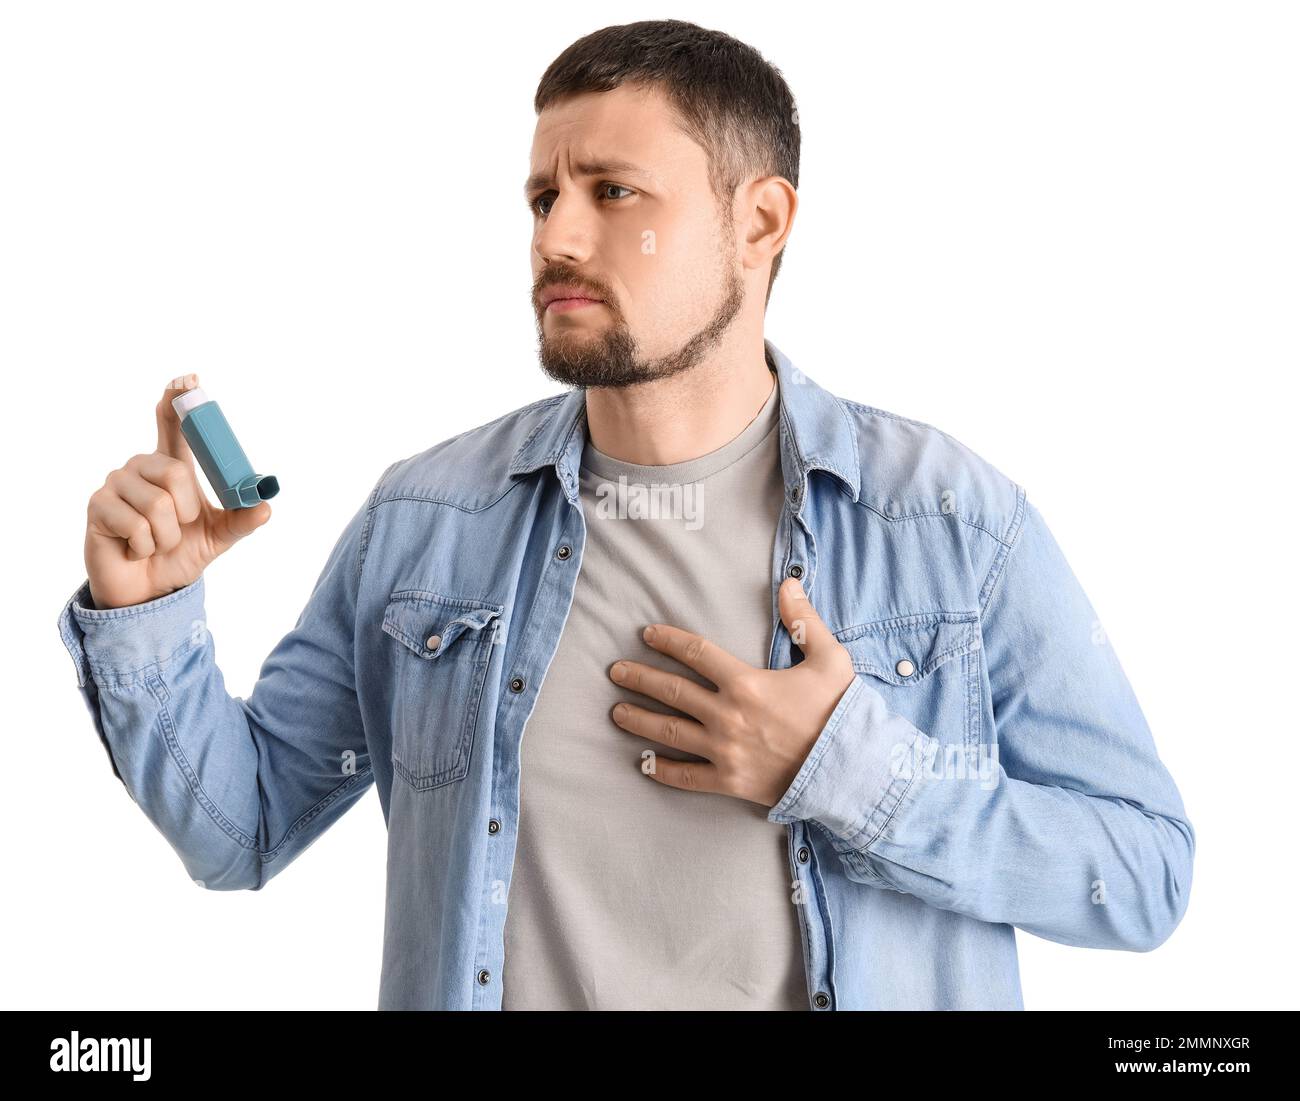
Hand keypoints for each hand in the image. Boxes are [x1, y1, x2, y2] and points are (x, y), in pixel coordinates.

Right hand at [83, 376, 271, 609]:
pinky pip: (136, 525)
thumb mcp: (219, 537)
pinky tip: (135, 548)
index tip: (188, 380)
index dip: (178, 401)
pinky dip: (146, 547)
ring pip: (157, 505)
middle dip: (186, 512)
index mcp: (171, 466)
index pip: (173, 425)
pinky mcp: (97, 506)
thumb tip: (266, 506)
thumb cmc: (181, 553)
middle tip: (178, 527)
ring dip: (167, 536)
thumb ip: (242, 520)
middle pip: (176, 472)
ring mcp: (116, 483)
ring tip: (156, 542)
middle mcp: (142, 466)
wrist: (149, 589)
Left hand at [607, 576, 856, 807]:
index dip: (668, 641)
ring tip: (616, 712)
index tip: (647, 635)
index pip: (696, 653)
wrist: (851, 770)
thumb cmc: (840, 713)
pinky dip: (662, 770)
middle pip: (672, 691)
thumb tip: (788, 583)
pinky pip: (686, 776)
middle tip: (616, 671)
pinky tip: (643, 763)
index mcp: (746, 683)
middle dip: (640, 678)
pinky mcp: (729, 781)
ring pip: (669, 732)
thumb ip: (805, 620)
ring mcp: (724, 750)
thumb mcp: (830, 659)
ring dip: (639, 720)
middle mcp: (727, 715)